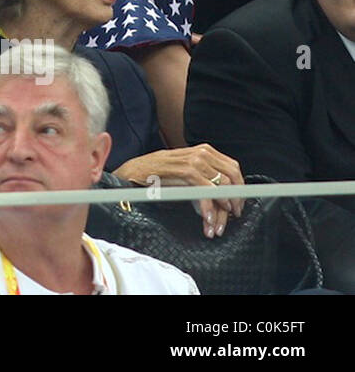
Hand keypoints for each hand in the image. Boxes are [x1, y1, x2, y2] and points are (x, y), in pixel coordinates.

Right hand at [113, 144, 244, 237]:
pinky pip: (205, 190)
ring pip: (221, 183)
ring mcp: (191, 160)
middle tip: (233, 214)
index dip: (240, 187)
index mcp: (202, 150)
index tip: (237, 204)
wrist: (132, 172)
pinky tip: (208, 218)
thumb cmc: (157, 174)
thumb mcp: (184, 169)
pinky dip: (209, 206)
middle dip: (236, 198)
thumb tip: (225, 192)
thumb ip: (203, 175)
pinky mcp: (182, 171)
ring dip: (224, 205)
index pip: (233, 167)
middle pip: (232, 174)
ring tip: (220, 220)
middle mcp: (200, 152)